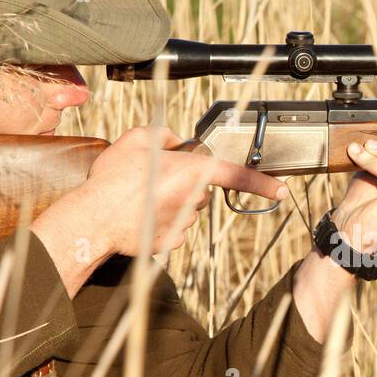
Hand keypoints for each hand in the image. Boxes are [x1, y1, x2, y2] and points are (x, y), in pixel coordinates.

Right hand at [34, 124, 288, 295]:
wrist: (94, 220)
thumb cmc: (113, 179)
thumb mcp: (135, 139)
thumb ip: (162, 134)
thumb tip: (174, 141)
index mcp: (191, 172)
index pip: (236, 175)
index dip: (262, 182)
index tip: (282, 189)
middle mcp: (193, 199)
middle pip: (200, 189)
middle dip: (184, 183)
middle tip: (152, 178)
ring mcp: (183, 225)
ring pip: (186, 210)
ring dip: (170, 203)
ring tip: (138, 197)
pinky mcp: (169, 242)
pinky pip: (172, 229)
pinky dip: (159, 223)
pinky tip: (138, 216)